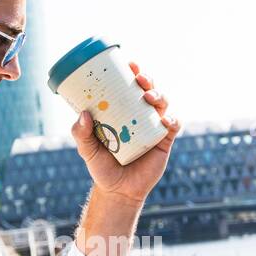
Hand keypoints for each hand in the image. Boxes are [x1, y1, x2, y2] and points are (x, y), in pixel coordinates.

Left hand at [71, 61, 180, 205]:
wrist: (119, 192)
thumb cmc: (102, 167)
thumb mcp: (88, 150)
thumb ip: (82, 134)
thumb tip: (83, 115)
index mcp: (123, 112)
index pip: (128, 87)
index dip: (131, 73)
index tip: (128, 63)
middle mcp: (140, 116)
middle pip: (148, 90)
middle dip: (147, 79)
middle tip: (139, 78)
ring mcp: (153, 127)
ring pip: (162, 104)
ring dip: (158, 95)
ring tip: (149, 97)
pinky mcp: (164, 141)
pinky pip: (174, 125)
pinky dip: (172, 119)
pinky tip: (165, 120)